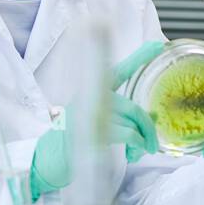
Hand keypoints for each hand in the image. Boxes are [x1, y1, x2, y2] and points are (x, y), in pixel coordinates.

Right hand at [30, 40, 163, 193]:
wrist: (47, 159)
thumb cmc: (72, 144)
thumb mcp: (96, 125)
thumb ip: (122, 118)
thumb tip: (152, 118)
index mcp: (89, 94)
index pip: (117, 72)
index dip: (138, 58)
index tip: (156, 45)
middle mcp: (89, 99)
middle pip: (133, 106)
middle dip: (148, 126)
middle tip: (153, 144)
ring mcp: (90, 113)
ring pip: (133, 118)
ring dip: (144, 138)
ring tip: (143, 151)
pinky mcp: (94, 130)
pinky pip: (129, 133)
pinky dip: (137, 143)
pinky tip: (133, 152)